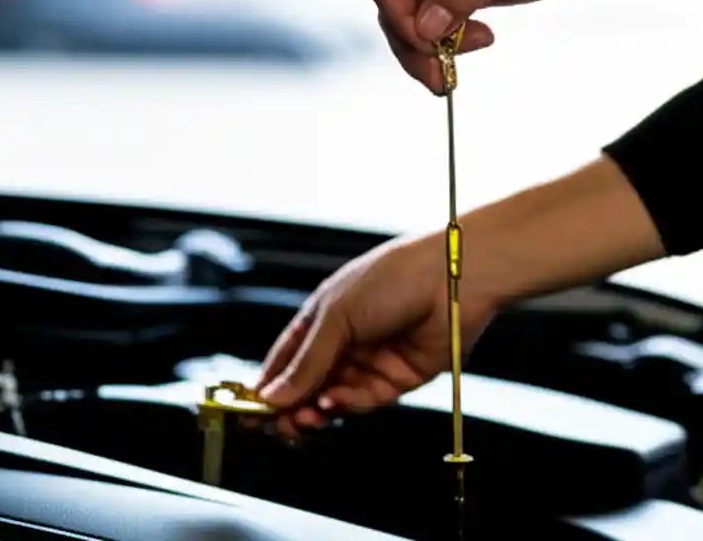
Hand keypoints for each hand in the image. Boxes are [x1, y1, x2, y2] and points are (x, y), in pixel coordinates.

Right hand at [254, 233, 499, 437]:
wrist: (453, 280)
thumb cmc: (395, 278)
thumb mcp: (338, 315)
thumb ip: (307, 361)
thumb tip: (272, 396)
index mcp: (324, 316)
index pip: (287, 358)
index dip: (268, 384)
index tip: (248, 410)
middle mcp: (346, 340)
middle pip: (309, 383)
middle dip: (290, 405)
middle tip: (274, 424)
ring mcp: (372, 360)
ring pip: (334, 397)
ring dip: (316, 409)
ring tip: (303, 416)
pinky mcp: (398, 378)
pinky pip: (364, 401)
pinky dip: (346, 405)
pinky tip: (334, 403)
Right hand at [365, 0, 623, 93]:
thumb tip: (424, 31)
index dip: (400, 19)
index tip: (432, 48)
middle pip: (393, 1)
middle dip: (414, 43)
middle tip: (442, 79)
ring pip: (411, 14)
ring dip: (430, 46)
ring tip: (462, 62)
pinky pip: (433, 15)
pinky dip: (446, 37)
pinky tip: (476, 41)